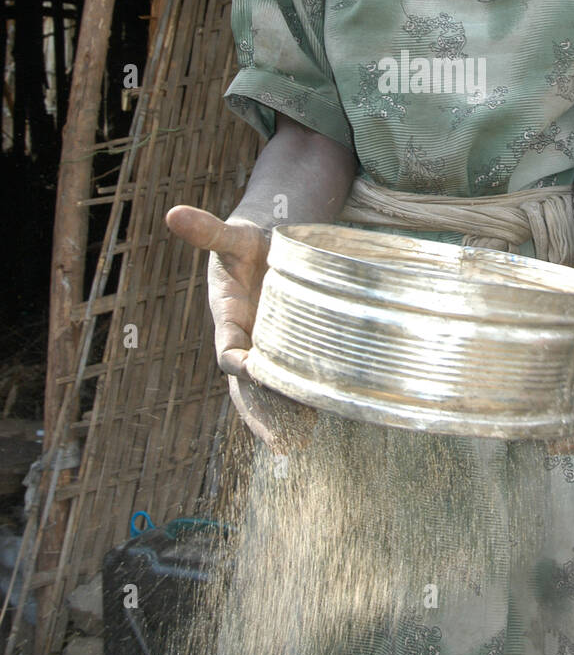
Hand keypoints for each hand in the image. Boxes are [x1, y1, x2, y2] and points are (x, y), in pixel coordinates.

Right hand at [164, 205, 317, 451]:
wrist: (265, 247)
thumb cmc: (246, 243)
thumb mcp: (231, 236)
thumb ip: (207, 230)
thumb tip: (173, 213)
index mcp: (228, 318)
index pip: (227, 350)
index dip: (237, 362)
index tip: (251, 370)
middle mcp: (245, 340)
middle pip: (246, 387)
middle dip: (260, 413)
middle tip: (281, 441)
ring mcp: (265, 349)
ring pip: (268, 392)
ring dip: (283, 415)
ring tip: (301, 441)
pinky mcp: (284, 350)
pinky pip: (288, 382)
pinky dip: (300, 402)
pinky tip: (319, 419)